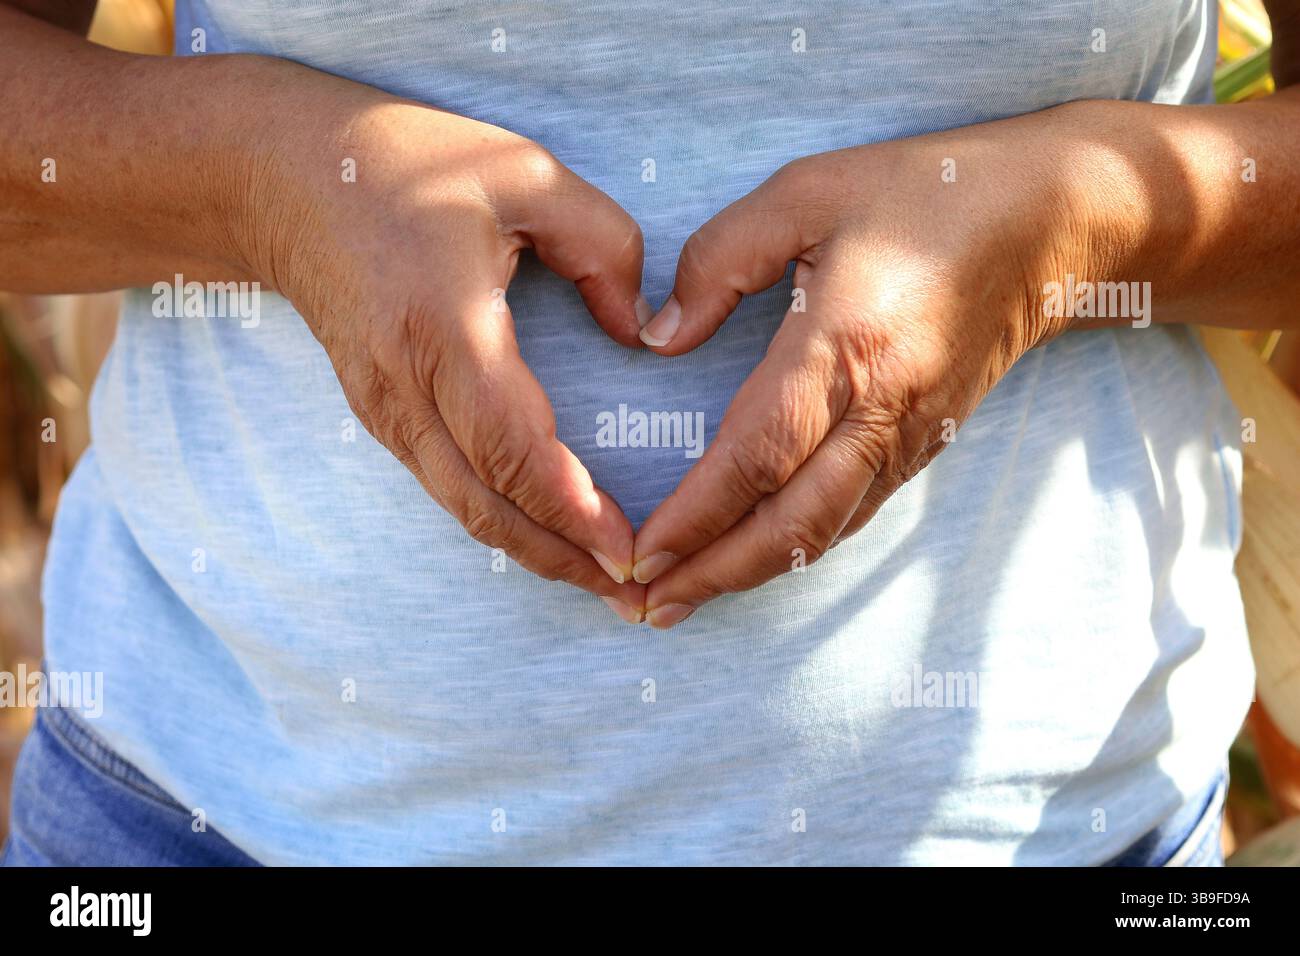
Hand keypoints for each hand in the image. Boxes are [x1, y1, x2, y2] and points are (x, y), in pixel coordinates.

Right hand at [239, 79, 650, 619]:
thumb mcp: (524, 173)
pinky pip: (446, 486)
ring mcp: (384, 408)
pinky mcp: (378, 413)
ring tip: (602, 582)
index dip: (573, 510)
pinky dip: (501, 522)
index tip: (631, 551)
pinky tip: (547, 535)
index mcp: (445, 329)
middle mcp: (407, 386)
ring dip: (535, 553)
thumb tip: (637, 333)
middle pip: (490, 505)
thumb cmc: (406, 165)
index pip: (515, 449)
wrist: (281, 179)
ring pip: (464, 509)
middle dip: (565, 559)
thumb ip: (602, 247)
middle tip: (634, 596)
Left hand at [631, 112, 1083, 626]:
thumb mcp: (806, 191)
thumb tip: (658, 337)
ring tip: (684, 597)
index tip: (641, 551)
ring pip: (824, 532)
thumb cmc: (924, 194)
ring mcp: (911, 436)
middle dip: (713, 573)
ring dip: (750, 573)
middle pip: (789, 522)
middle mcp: (882, 409)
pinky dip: (798, 547)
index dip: (696, 514)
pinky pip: (854, 514)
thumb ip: (718, 259)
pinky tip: (754, 558)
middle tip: (646, 605)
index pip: (756, 455)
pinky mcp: (926, 445)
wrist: (1051, 222)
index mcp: (845, 346)